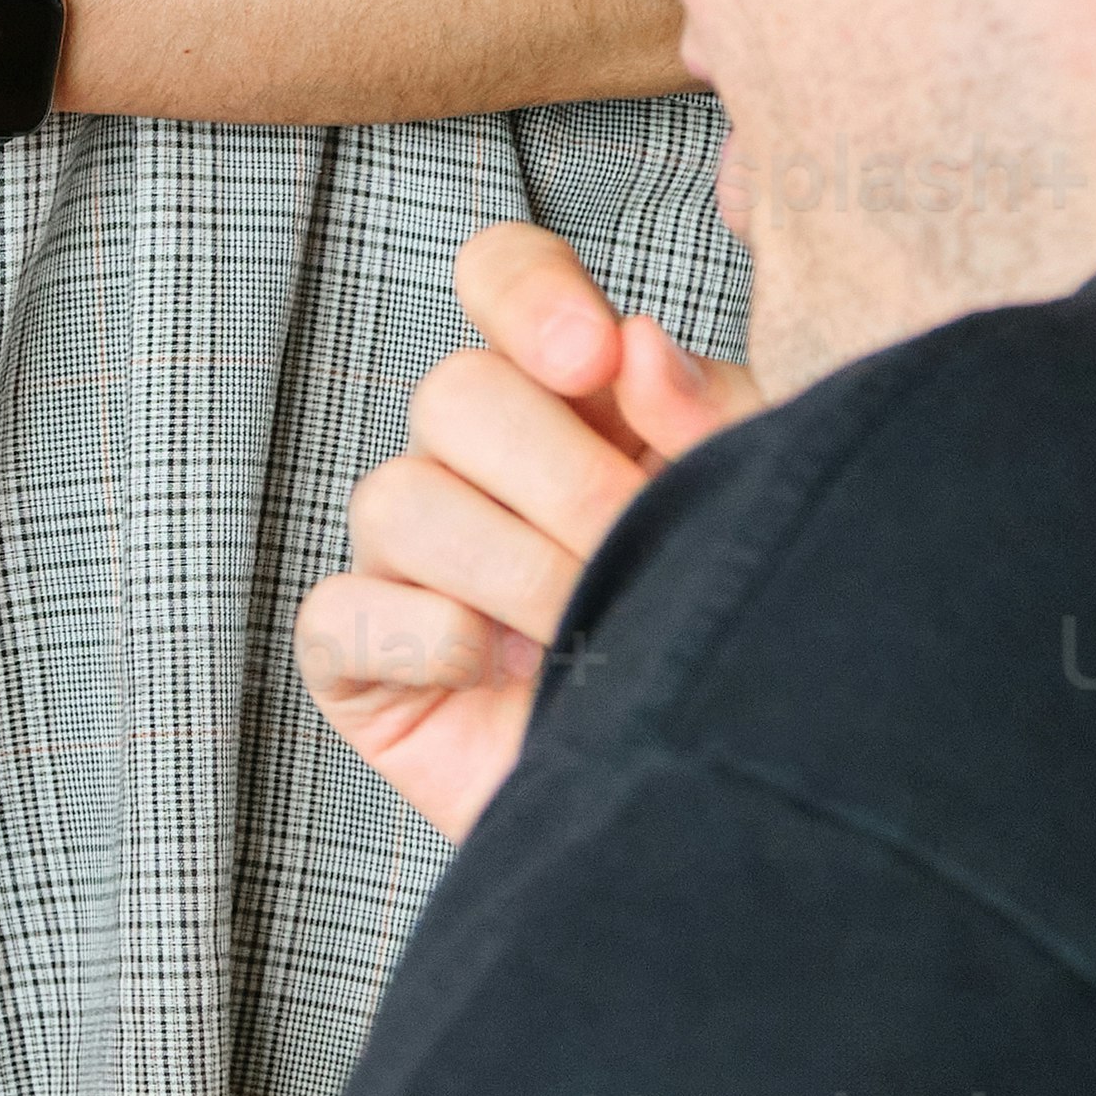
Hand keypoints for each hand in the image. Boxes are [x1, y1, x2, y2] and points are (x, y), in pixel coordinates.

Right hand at [294, 219, 757, 845]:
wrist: (718, 816)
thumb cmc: (735, 643)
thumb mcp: (755, 512)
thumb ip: (710, 420)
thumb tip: (635, 342)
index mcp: (571, 400)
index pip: (502, 279)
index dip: (528, 295)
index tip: (592, 357)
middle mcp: (476, 466)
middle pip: (453, 392)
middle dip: (559, 477)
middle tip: (634, 549)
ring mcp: (408, 564)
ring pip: (396, 498)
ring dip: (510, 568)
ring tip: (592, 631)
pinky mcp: (358, 663)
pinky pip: (339, 612)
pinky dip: (425, 635)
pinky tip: (504, 672)